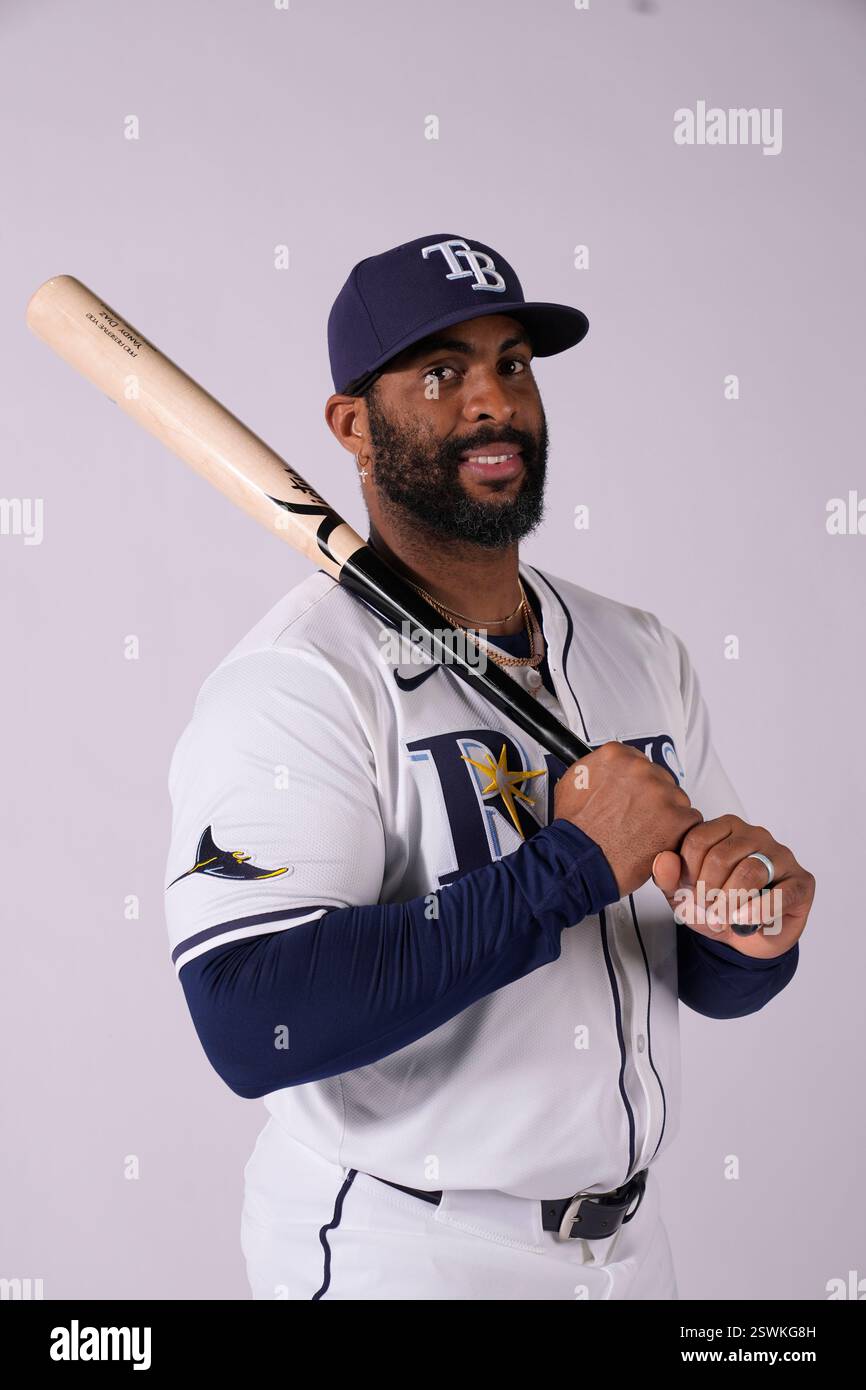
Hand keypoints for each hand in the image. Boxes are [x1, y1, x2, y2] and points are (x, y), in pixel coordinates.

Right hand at [554, 742, 702, 898]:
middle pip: (660, 778)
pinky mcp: (677, 817)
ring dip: (667, 814)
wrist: (579, 862)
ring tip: (645, 833)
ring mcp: (660, 792)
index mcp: (615, 756)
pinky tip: (659, 841)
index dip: (636, 784)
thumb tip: (605, 770)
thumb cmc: (576, 832)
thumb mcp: (572, 785)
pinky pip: (690, 820)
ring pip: (677, 798)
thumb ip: (596, 770)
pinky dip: (679, 832)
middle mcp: (640, 769)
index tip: (632, 796)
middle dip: (652, 799)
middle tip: (636, 819)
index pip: (639, 761)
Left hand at [651, 815, 814, 958]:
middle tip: (706, 912)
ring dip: (730, 902)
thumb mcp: (683, 895)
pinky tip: (744, 921)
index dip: (687, 873)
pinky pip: (781, 893)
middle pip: (722, 856)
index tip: (688, 894)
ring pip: (750, 871)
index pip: (698, 840)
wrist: (747, 938)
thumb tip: (663, 860)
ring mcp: (781, 856)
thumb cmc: (716, 907)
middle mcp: (755, 835)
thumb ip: (669, 877)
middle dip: (707, 892)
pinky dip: (758, 911)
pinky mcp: (801, 881)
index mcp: (724, 829)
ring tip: (723, 918)